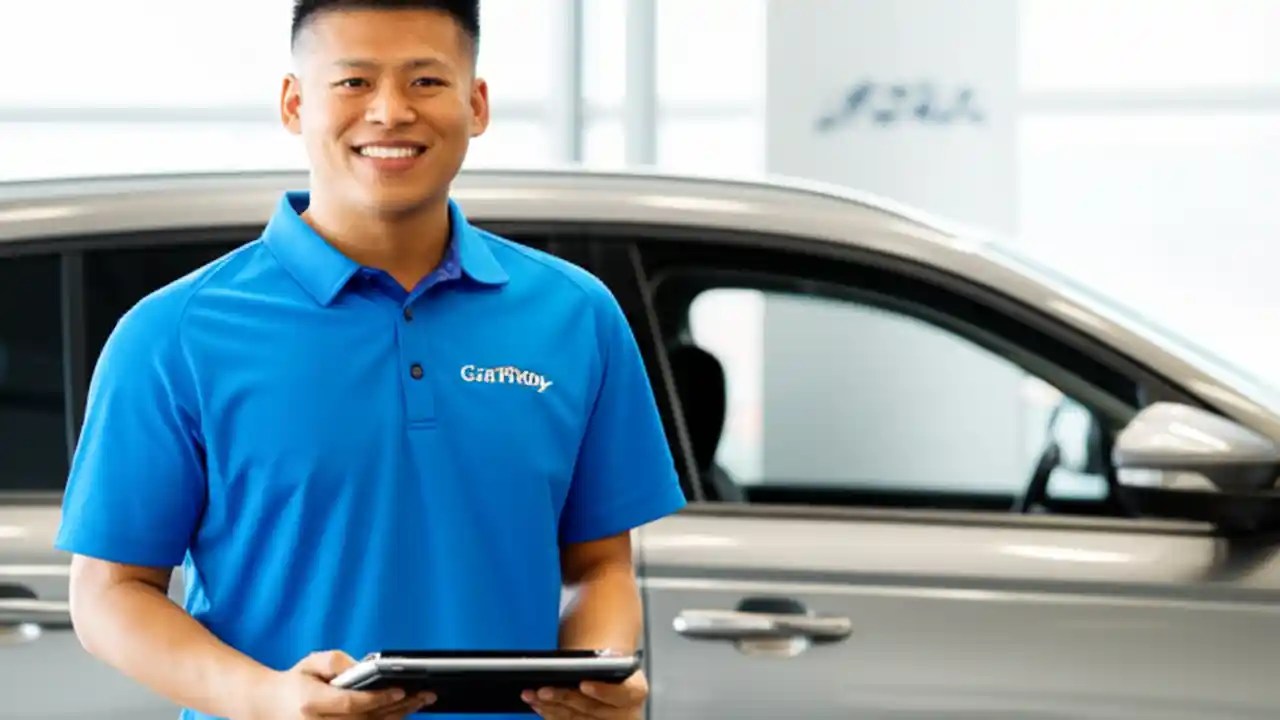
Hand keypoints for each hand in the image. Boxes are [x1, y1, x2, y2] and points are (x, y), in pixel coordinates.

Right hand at [247, 650, 435, 719]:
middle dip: (398, 708)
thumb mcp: (312, 662)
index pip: (349, 703)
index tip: (401, 689)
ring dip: (397, 717)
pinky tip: (402, 713)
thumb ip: (337, 662)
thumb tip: (365, 668)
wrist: (269, 707)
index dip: (377, 699)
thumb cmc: (295, 682)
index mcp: (309, 701)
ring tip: (420, 702)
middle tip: (424, 695)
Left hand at [521, 670, 647, 719]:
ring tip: (532, 694)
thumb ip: (597, 662)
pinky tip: (537, 705)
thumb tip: (570, 663)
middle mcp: (625, 714)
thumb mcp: (608, 658)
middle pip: (592, 709)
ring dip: (550, 707)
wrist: (608, 678)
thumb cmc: (607, 666)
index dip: (602, 691)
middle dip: (565, 698)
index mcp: (635, 691)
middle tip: (543, 690)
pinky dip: (550, 714)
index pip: (622, 694)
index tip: (583, 683)